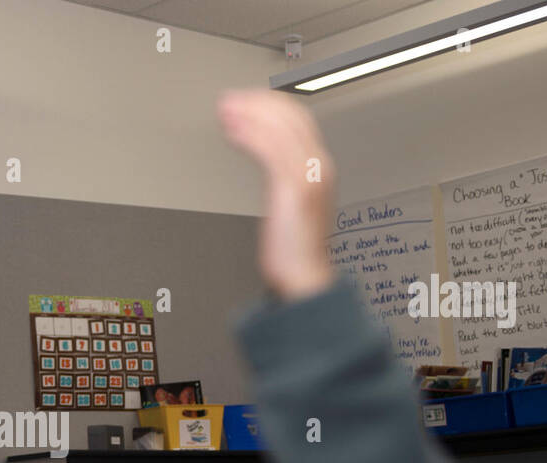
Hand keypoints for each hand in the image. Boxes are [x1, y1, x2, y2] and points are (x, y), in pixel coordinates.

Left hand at [217, 90, 335, 301]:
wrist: (305, 277)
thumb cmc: (295, 249)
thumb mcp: (293, 205)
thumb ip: (286, 179)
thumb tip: (267, 160)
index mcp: (321, 168)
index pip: (299, 121)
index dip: (270, 107)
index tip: (245, 102)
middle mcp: (319, 166)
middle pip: (290, 116)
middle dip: (256, 103)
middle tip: (228, 100)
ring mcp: (308, 175)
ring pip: (279, 127)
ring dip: (249, 114)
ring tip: (225, 111)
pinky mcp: (293, 187)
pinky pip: (270, 149)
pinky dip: (249, 134)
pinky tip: (232, 131)